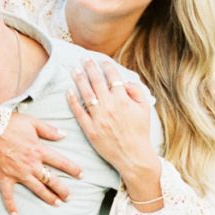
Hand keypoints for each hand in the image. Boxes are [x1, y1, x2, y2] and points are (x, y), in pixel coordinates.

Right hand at [0, 112, 82, 214]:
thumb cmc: (7, 123)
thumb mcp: (32, 122)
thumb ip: (49, 130)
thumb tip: (64, 135)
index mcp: (39, 150)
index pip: (61, 162)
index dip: (73, 169)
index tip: (81, 175)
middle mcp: (31, 164)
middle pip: (51, 180)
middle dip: (62, 189)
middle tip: (69, 197)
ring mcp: (18, 173)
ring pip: (36, 188)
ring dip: (48, 197)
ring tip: (57, 204)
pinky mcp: (4, 177)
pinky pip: (8, 195)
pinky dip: (11, 206)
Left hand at [66, 60, 157, 187]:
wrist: (133, 155)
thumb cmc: (140, 131)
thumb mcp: (145, 108)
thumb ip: (136, 91)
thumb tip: (124, 82)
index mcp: (123, 99)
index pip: (113, 77)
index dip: (106, 66)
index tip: (102, 61)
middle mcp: (109, 106)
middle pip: (96, 81)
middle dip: (90, 67)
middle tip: (84, 59)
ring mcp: (98, 118)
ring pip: (86, 94)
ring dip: (79, 79)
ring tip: (75, 70)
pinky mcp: (90, 129)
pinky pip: (79, 112)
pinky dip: (72, 100)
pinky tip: (68, 91)